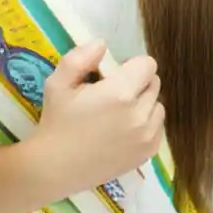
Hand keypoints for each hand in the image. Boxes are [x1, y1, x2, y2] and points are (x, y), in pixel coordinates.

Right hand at [27, 40, 165, 194]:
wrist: (54, 168)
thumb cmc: (56, 122)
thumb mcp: (58, 83)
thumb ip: (80, 57)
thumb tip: (102, 44)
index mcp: (120, 93)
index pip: (147, 64)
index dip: (131, 66)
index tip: (113, 76)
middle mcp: (139, 114)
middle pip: (154, 83)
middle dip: (137, 83)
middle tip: (112, 95)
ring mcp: (147, 135)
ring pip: (157, 105)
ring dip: (143, 104)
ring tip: (118, 114)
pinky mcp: (148, 153)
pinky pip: (158, 127)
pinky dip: (146, 125)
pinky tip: (123, 131)